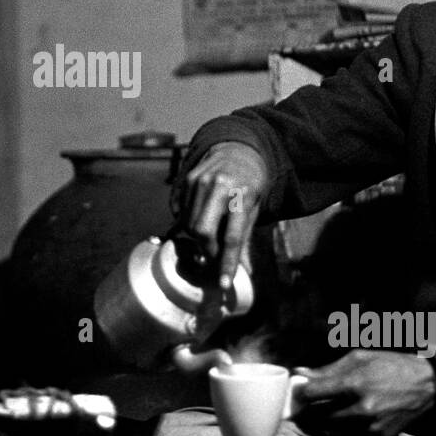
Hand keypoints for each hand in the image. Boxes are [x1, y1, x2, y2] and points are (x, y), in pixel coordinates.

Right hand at [173, 142, 269, 284]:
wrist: (237, 151)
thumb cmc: (249, 186)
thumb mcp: (254, 209)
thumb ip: (244, 238)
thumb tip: (241, 271)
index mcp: (243, 195)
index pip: (232, 237)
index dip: (227, 263)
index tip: (222, 284)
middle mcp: (219, 186)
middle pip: (202, 231)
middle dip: (206, 250)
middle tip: (212, 256)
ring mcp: (200, 181)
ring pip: (188, 224)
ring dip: (197, 238)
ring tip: (209, 236)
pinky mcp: (186, 179)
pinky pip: (180, 212)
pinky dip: (188, 222)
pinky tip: (200, 218)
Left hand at [292, 351, 435, 435]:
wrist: (426, 386)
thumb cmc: (390, 366)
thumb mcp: (359, 358)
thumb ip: (327, 369)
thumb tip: (299, 373)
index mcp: (355, 383)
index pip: (313, 394)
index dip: (300, 393)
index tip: (299, 392)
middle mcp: (363, 408)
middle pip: (318, 416)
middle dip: (307, 411)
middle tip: (303, 406)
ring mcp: (371, 426)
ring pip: (330, 432)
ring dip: (320, 424)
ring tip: (320, 414)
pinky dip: (337, 435)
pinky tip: (338, 423)